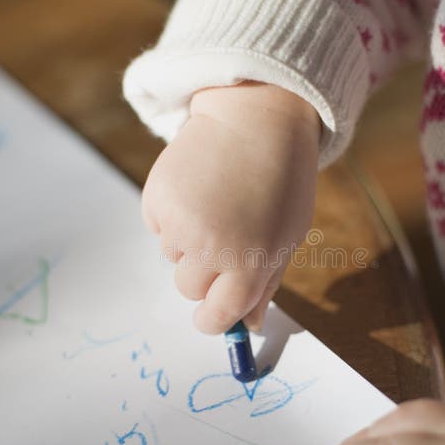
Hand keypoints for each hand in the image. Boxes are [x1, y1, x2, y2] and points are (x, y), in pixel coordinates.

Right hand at [141, 81, 319, 333]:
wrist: (258, 119)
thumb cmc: (282, 180)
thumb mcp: (288, 236)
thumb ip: (265, 283)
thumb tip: (247, 326)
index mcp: (252, 263)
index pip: (217, 316)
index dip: (213, 319)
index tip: (212, 314)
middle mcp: (213, 248)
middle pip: (189, 290)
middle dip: (203, 275)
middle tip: (222, 239)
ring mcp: (181, 223)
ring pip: (171, 257)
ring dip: (188, 241)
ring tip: (215, 202)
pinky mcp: (158, 197)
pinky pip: (156, 227)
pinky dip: (171, 215)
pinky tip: (197, 188)